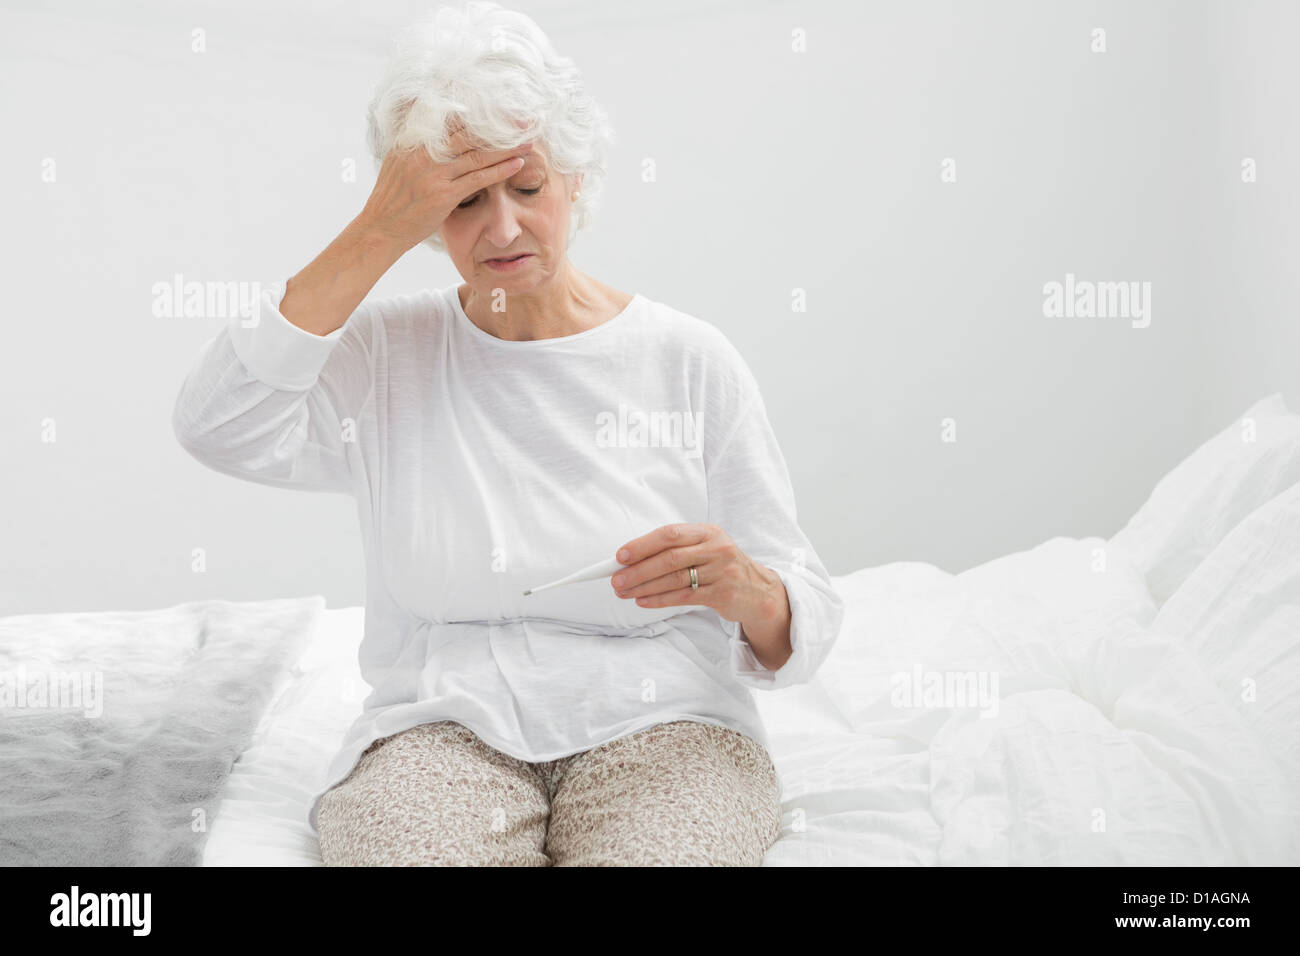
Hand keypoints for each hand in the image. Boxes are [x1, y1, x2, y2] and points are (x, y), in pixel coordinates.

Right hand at [357, 125, 533, 251]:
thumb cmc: (393, 196)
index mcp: (413, 140)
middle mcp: (424, 152)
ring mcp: (434, 173)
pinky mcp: (443, 194)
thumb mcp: (397, 158)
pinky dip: (499, 170)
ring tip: (528, 141)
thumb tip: (424, 116)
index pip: (451, 120)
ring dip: (507, 148)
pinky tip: (517, 164)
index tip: (501, 108)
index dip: (479, 113)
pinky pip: (478, 179)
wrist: (381, 227)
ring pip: (478, 155)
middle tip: (523, 120)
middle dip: (499, 126)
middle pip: (469, 133)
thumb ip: (415, 140)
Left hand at [609, 523, 780, 624]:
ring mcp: (722, 572)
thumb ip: (674, 549)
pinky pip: (683, 597)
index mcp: (708, 531)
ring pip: (674, 579)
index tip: (620, 556)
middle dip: (638, 570)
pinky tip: (643, 601)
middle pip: (670, 558)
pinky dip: (659, 600)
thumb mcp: (705, 548)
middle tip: (616, 580)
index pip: (670, 533)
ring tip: (624, 592)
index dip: (643, 544)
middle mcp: (717, 548)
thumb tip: (629, 559)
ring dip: (644, 587)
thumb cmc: (720, 566)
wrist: (757, 591)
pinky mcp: (722, 594)